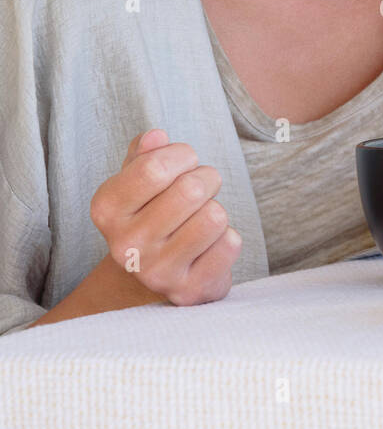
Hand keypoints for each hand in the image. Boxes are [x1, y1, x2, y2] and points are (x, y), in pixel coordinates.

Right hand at [89, 128, 242, 304]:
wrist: (156, 274)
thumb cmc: (152, 213)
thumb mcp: (138, 180)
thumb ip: (145, 153)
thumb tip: (156, 136)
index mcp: (106, 210)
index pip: (155, 167)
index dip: (182, 155)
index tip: (185, 161)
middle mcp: (125, 245)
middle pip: (190, 190)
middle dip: (206, 179)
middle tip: (200, 188)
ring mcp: (156, 272)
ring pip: (214, 216)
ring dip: (216, 210)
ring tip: (201, 218)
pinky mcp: (188, 291)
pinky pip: (230, 244)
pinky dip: (227, 239)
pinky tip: (209, 247)